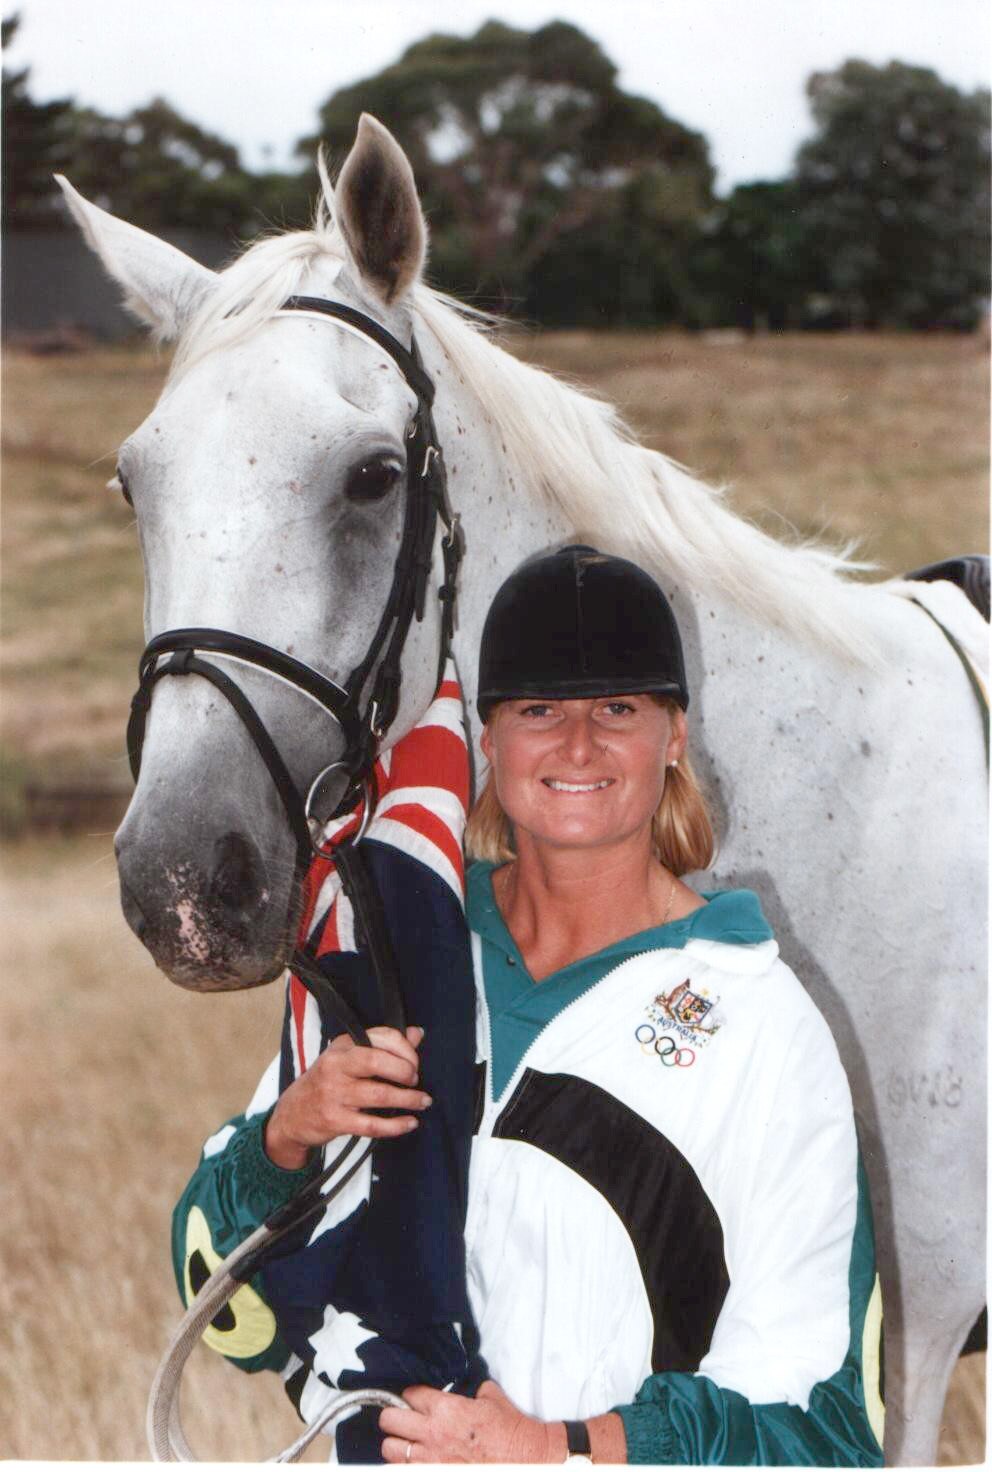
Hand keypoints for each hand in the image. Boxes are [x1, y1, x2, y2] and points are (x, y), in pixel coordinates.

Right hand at [264, 1025, 428, 1168]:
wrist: (291, 1114)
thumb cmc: (327, 1081)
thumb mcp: (349, 1056)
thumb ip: (384, 1045)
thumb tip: (417, 1033)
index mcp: (344, 1045)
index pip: (383, 1037)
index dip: (406, 1050)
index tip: (415, 1064)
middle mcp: (337, 1065)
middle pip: (377, 1061)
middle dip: (405, 1071)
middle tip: (416, 1081)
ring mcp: (334, 1093)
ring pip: (379, 1094)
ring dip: (408, 1099)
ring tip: (423, 1102)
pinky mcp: (335, 1120)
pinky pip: (372, 1125)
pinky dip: (396, 1125)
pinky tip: (410, 1123)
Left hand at [379, 1380, 555, 1463]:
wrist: (526, 1460)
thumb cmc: (510, 1432)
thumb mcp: (491, 1398)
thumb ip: (471, 1392)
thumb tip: (468, 1391)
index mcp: (446, 1409)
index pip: (409, 1394)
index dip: (411, 1396)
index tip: (415, 1400)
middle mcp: (432, 1433)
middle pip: (389, 1419)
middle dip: (394, 1417)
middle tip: (403, 1419)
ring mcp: (430, 1460)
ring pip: (389, 1449)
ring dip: (397, 1445)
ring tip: (407, 1444)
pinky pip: (404, 1470)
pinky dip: (406, 1465)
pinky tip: (416, 1461)